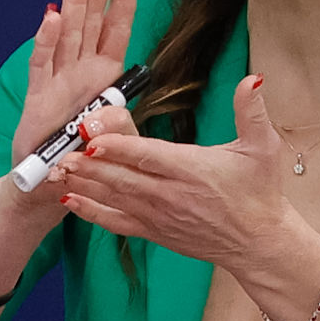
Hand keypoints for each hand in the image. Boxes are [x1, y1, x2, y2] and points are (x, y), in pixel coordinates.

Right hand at [10, 0, 141, 167]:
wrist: (47, 187)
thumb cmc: (84, 160)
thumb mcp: (117, 141)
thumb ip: (120, 121)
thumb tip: (117, 109)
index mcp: (105, 76)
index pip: (117, 28)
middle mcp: (82, 71)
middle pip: (91, 19)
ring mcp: (58, 80)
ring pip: (67, 32)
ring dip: (73, 0)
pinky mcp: (36, 97)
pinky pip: (42, 64)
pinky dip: (46, 42)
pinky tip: (51, 17)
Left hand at [59, 73, 309, 283]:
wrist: (258, 242)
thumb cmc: (260, 193)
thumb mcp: (264, 148)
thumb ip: (253, 112)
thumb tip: (254, 79)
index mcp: (192, 170)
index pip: (148, 156)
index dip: (118, 146)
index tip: (92, 135)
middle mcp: (170, 195)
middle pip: (122, 178)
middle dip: (89, 164)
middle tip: (61, 151)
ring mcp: (159, 216)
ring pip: (114, 199)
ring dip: (84, 184)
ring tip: (55, 171)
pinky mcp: (153, 232)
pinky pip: (116, 222)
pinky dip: (91, 212)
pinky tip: (69, 201)